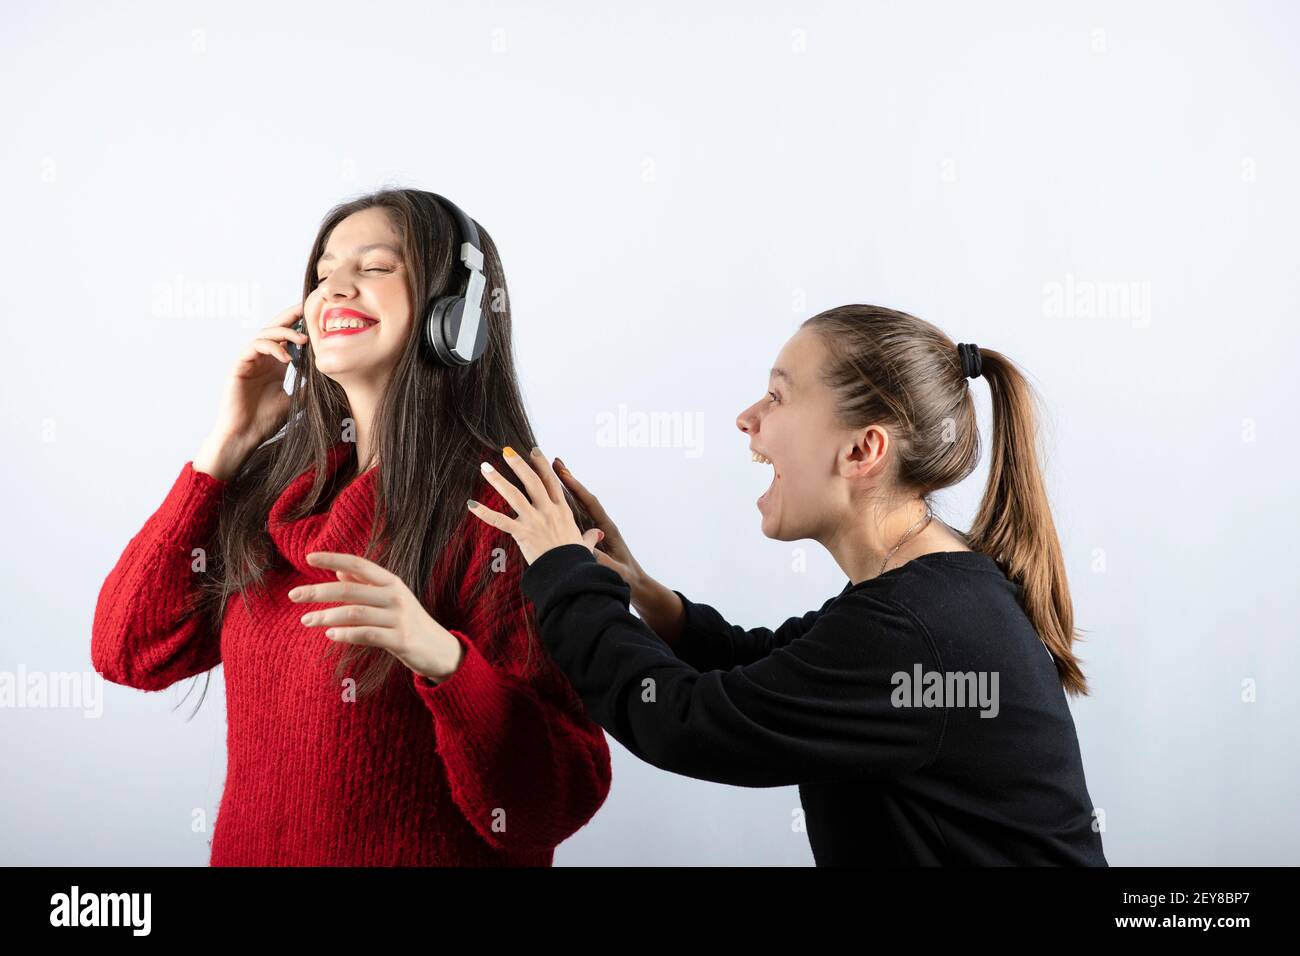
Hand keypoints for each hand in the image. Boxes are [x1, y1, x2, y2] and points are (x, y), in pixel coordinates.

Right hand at [211, 291, 320, 448]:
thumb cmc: (266, 421)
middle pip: (275, 328)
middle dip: (291, 315)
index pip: (288, 338)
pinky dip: (272, 347)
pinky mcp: (239, 365)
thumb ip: (308, 385)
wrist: (245, 436)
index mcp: (276, 364)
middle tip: (308, 306)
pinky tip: (287, 357)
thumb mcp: (296, 400)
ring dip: (285, 333)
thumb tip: (329, 376)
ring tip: (303, 339)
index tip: (317, 315)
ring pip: (265, 333)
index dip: (300, 324)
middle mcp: (263, 358)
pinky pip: (255, 346)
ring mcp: (250, 360)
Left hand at [288, 550, 464, 683]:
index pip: (359, 564)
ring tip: (306, 620)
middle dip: (319, 591)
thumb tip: (339, 569)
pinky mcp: (401, 639)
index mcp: (391, 582)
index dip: (334, 558)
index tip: (309, 558)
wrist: (438, 649)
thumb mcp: (390, 598)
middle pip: (350, 590)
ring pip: (355, 613)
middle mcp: (396, 596)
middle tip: (293, 595)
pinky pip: (367, 634)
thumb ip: (366, 584)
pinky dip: (346, 633)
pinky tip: (330, 634)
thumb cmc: (408, 621)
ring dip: (326, 616)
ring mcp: (399, 618)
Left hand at [466, 446, 601, 564]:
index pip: (552, 482)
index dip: (543, 465)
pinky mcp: (522, 533)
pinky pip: (499, 521)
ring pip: (514, 494)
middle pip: (532, 481)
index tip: (534, 451)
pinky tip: (470, 504)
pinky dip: (484, 512)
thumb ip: (589, 536)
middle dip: (519, 464)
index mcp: (562, 511)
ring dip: (498, 480)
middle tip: (506, 450)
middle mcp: (548, 511)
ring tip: (485, 466)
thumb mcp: (583, 544)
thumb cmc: (576, 561)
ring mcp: (534, 520)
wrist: (568, 573)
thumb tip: (597, 533)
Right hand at [549, 455, 645, 588]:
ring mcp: (593, 528)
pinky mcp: (587, 535)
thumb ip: (603, 560)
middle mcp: (599, 524)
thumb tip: (590, 550)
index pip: (591, 504)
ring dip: (562, 489)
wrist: (635, 583)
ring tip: (547, 471)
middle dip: (568, 480)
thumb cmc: (626, 576)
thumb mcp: (614, 570)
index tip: (565, 475)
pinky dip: (561, 505)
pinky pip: (572, 517)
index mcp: (607, 529)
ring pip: (574, 505)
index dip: (578, 490)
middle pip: (581, 498)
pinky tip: (547, 497)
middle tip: (554, 461)